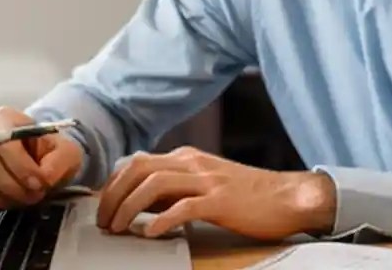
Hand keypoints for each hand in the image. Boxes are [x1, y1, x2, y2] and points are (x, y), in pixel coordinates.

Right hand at [0, 106, 83, 210]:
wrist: (40, 161)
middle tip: (33, 196)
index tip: (40, 184)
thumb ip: (59, 162)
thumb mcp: (67, 153)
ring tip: (26, 198)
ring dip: (4, 196)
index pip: (3, 141)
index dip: (21, 167)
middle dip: (11, 185)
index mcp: (6, 118)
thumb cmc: (50, 153)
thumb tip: (43, 178)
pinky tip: (12, 200)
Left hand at [95, 146, 335, 239]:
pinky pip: (183, 206)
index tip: (104, 207)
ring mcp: (208, 180)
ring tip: (120, 228)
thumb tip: (141, 204)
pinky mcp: (220, 201)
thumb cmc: (247, 196)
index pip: (137, 162)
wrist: (287, 197)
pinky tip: (150, 233)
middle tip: (105, 220)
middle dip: (114, 195)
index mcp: (188, 158)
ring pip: (154, 184)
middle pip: (138, 168)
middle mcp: (194, 163)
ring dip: (129, 207)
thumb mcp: (205, 184)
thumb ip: (175, 189)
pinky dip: (161, 220)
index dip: (114, 185)